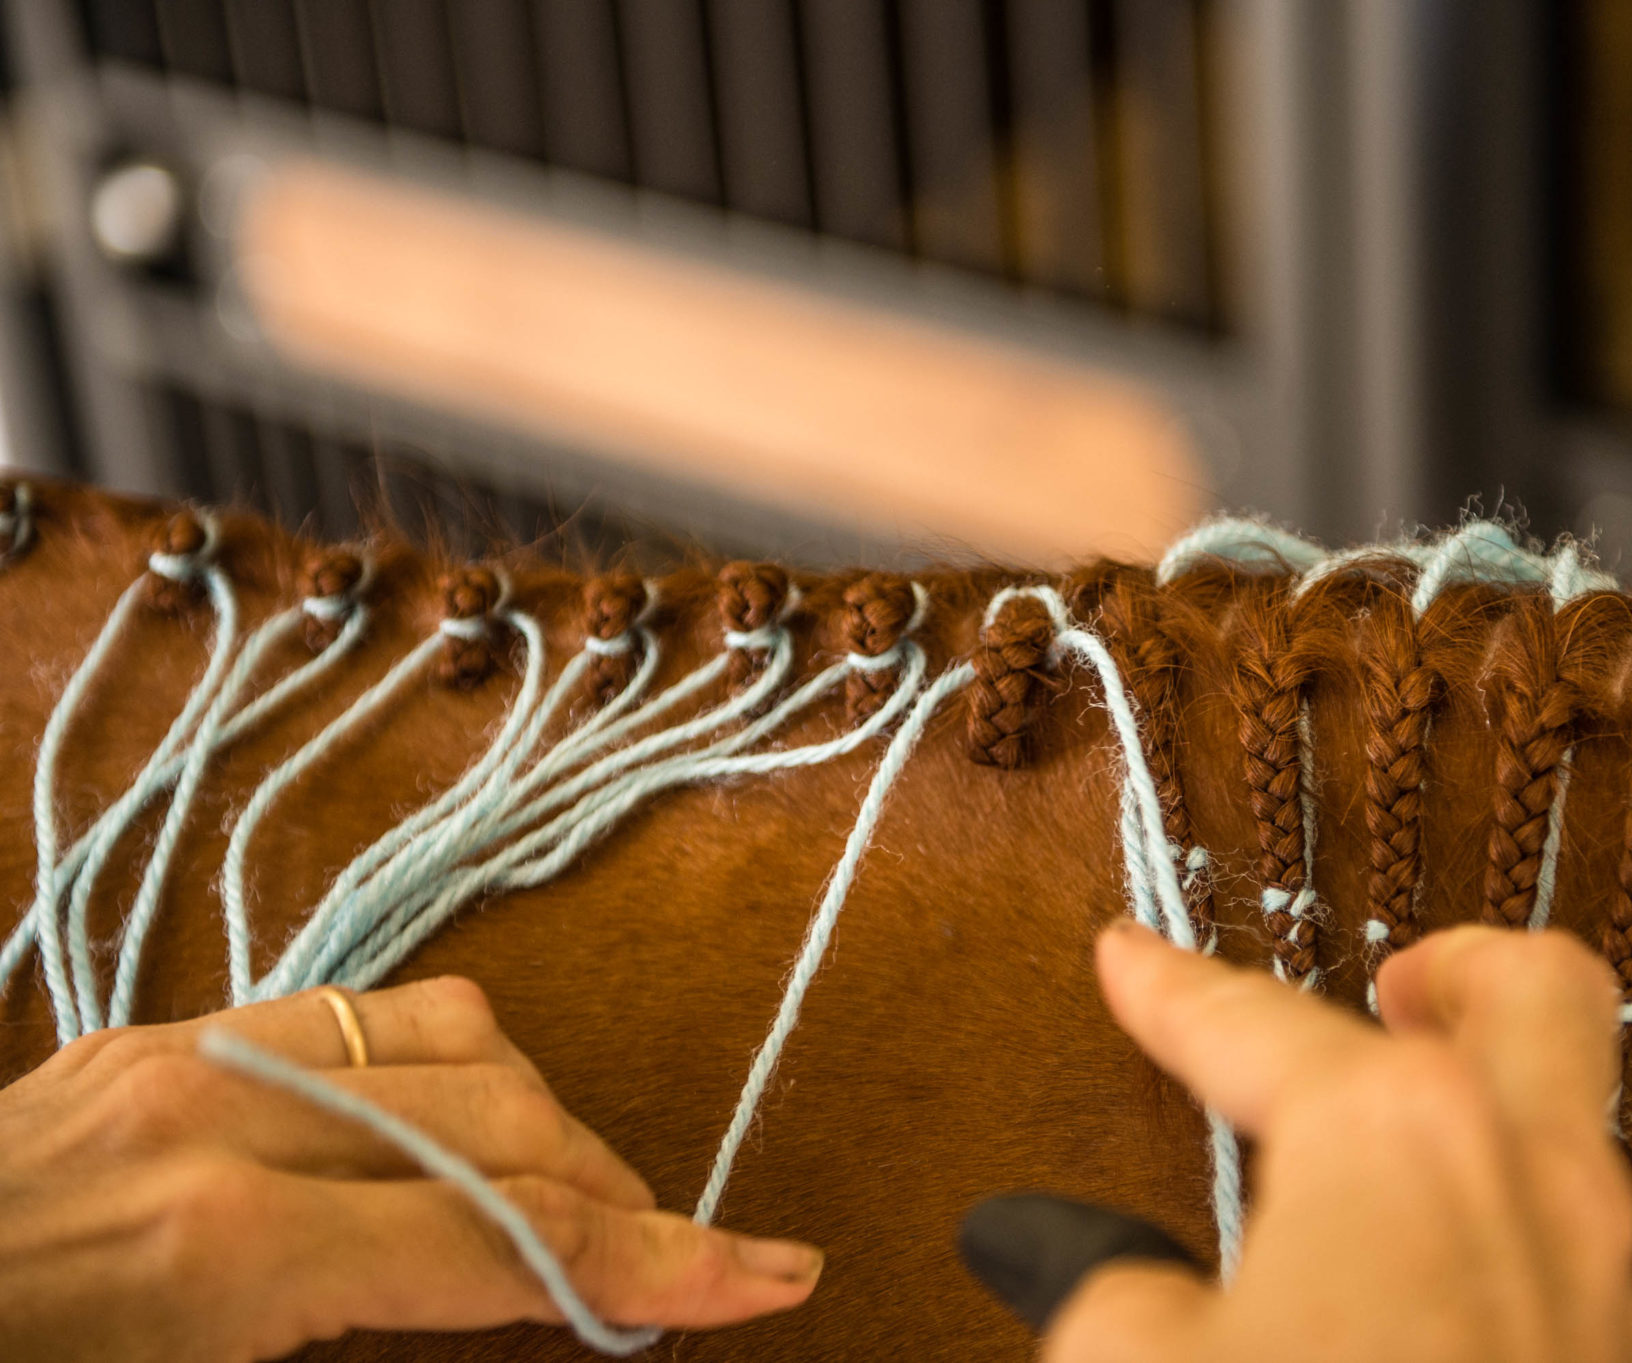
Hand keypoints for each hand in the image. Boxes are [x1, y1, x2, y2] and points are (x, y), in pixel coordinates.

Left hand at [0, 975, 820, 1361]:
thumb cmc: (32, 1360)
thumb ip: (372, 1329)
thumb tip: (516, 1308)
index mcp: (221, 1249)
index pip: (499, 1242)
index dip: (654, 1262)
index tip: (770, 1273)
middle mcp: (220, 1117)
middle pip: (502, 1117)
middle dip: (618, 1195)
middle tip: (680, 1270)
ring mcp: (184, 1057)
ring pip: (450, 1030)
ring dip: (546, 1115)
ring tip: (580, 1204)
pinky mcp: (153, 1038)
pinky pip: (358, 1016)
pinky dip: (452, 1074)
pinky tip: (460, 1139)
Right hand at [1049, 923, 1631, 1362]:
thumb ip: (1102, 1284)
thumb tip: (1071, 1252)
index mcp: (1402, 1139)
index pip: (1258, 1021)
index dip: (1174, 985)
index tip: (1134, 959)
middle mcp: (1540, 1195)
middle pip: (1535, 995)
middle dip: (1452, 966)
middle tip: (1387, 986)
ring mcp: (1619, 1307)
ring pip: (1576, 1149)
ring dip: (1488, 1130)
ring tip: (1385, 1177)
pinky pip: (1589, 1289)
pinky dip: (1506, 1269)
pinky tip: (1427, 1334)